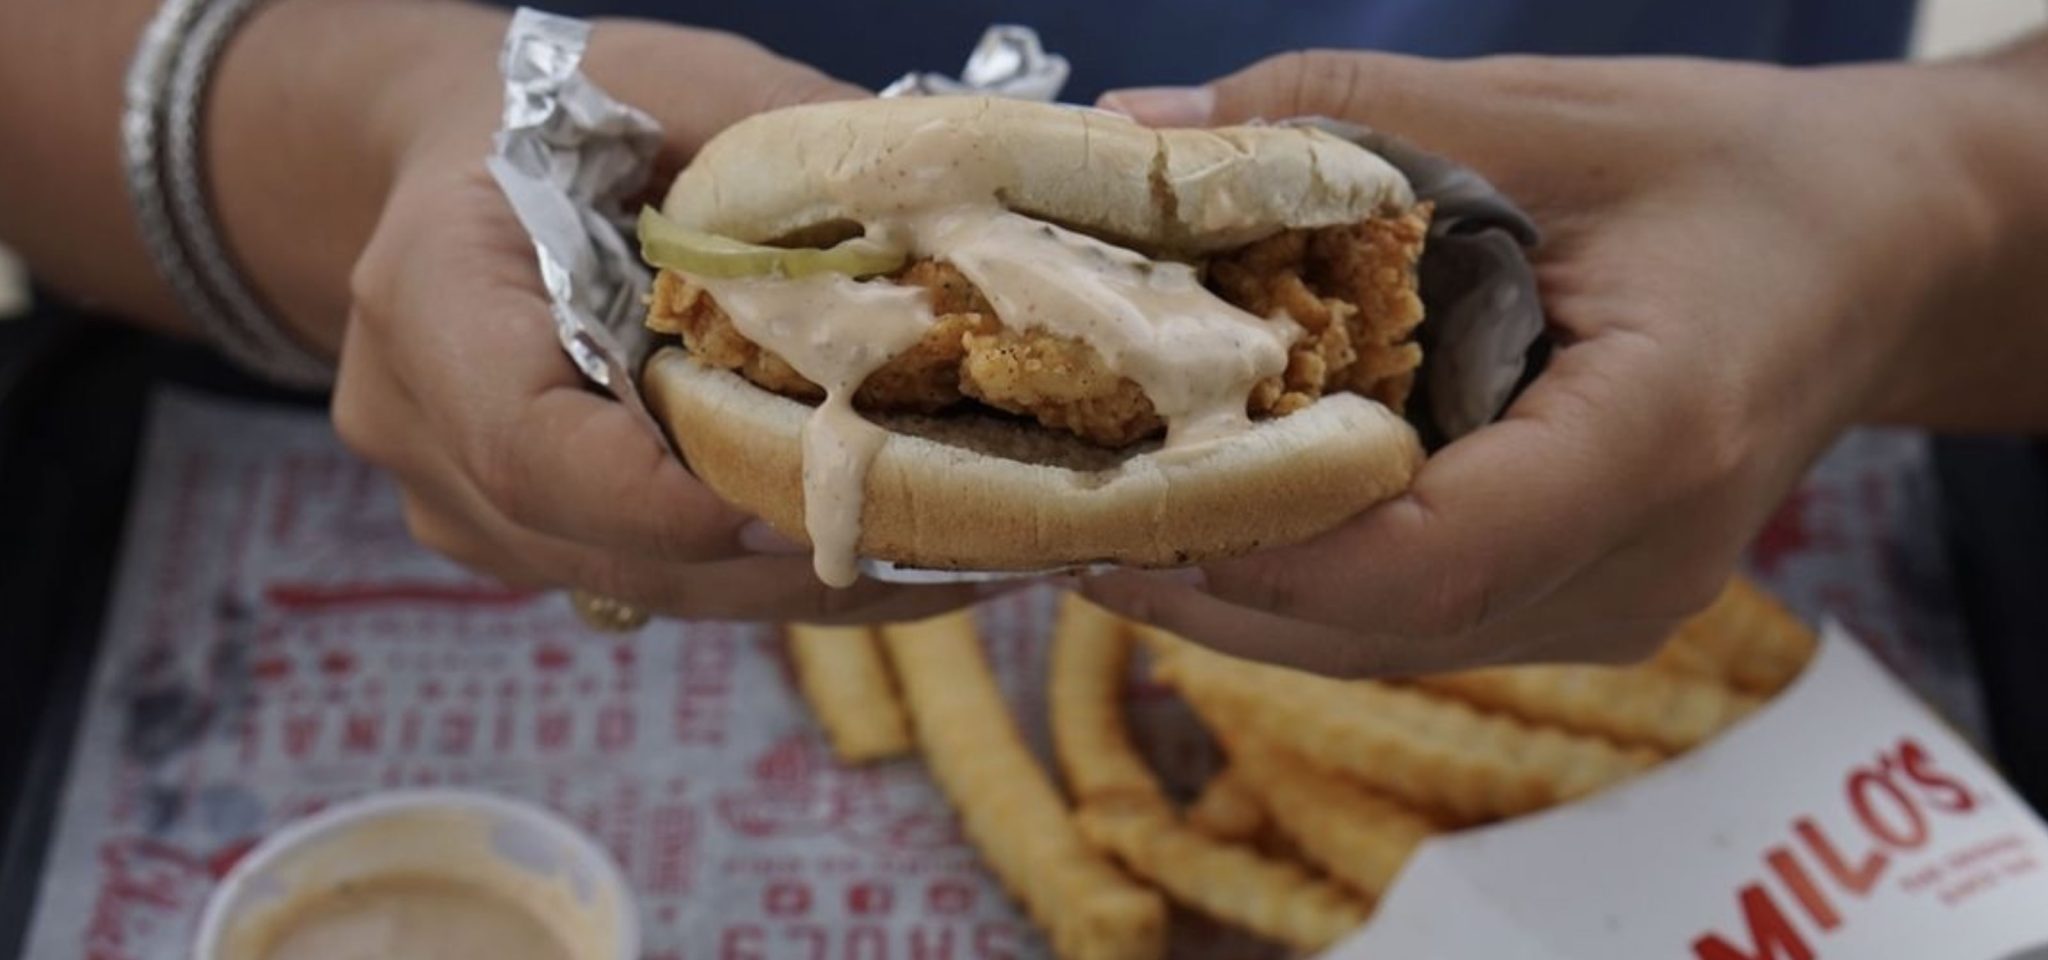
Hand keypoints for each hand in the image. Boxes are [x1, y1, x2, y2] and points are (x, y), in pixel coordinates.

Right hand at [333, 16, 974, 622]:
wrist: (457, 163)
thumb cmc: (562, 112)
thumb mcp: (665, 86)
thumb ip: (777, 137)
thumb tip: (939, 202)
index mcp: (431, 298)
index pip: (528, 447)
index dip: (663, 501)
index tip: (802, 509)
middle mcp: (424, 427)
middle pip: (607, 543)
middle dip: (784, 552)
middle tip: (950, 545)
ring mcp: (466, 500)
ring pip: (647, 581)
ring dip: (802, 579)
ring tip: (963, 556)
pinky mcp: (528, 537)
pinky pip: (658, 577)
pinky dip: (774, 567)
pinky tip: (900, 548)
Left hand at [1086, 52, 1992, 673]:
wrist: (1880, 254)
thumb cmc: (1736, 174)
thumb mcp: (1545, 114)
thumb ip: (1337, 125)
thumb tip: (1133, 135)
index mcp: (1649, 437)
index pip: (1425, 552)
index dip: (1255, 538)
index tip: (1111, 486)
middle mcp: (1634, 561)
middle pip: (1373, 622)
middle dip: (1199, 571)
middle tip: (1041, 504)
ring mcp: (1613, 606)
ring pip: (1377, 642)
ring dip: (1231, 586)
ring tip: (1092, 510)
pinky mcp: (1584, 605)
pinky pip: (1412, 621)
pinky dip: (1302, 576)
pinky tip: (1212, 512)